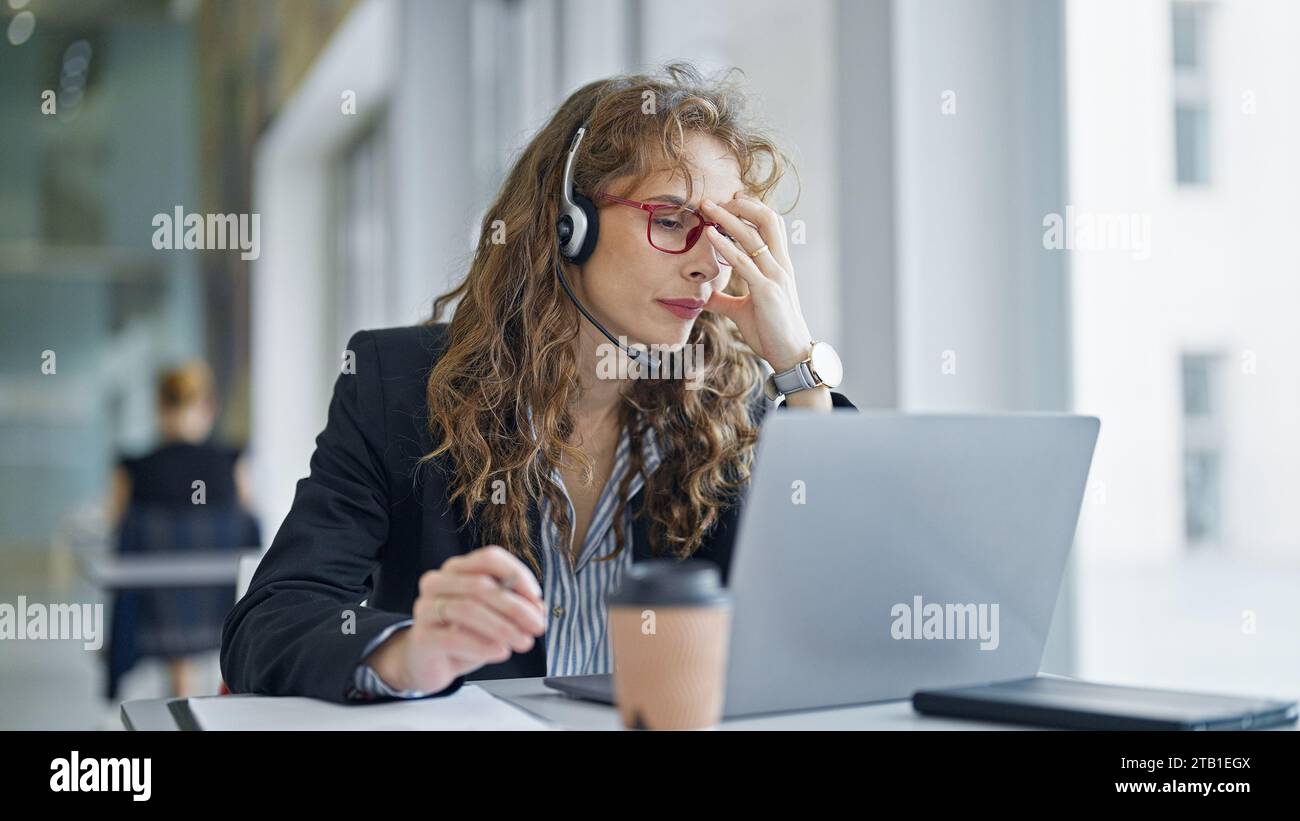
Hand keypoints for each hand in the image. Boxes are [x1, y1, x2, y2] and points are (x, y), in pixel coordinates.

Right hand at [369, 545, 546, 692]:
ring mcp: (425, 609)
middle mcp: (437, 582)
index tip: (537, 599)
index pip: (489, 558)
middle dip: (516, 607)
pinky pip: (454, 638)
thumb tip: (538, 610)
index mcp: (456, 569)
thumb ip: (512, 608)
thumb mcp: (492, 617)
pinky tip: (501, 652)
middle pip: (481, 584)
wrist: (428, 663)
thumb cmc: (462, 635)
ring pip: (468, 609)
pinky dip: (482, 646)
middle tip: (537, 626)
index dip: (517, 575)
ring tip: (524, 642)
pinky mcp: (421, 637)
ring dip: (503, 627)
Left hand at [701, 193, 814, 371]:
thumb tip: (704, 296)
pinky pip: (743, 262)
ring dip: (727, 217)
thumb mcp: (743, 311)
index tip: (728, 201)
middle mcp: (780, 265)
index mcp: (779, 265)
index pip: (770, 224)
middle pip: (766, 219)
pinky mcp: (766, 291)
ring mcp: (775, 276)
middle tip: (713, 200)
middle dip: (740, 204)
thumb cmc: (770, 332)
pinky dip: (725, 245)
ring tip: (706, 206)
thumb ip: (725, 300)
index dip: (751, 208)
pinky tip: (709, 234)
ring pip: (752, 235)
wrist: (789, 354)